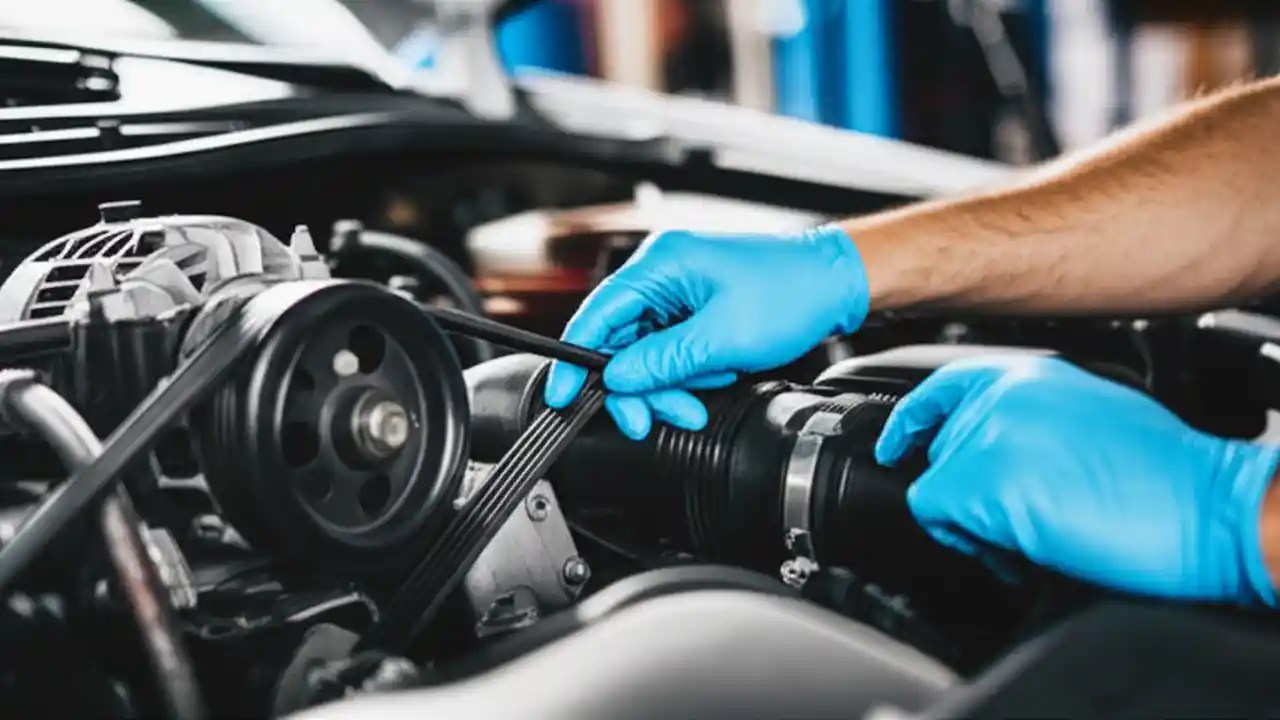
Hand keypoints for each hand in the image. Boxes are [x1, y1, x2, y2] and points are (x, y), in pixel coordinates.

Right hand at [543, 226, 868, 438]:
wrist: (837, 284)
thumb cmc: (790, 292)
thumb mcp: (722, 338)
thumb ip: (662, 361)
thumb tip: (618, 379)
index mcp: (660, 265)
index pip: (597, 314)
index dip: (577, 358)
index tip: (565, 394)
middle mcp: (663, 274)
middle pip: (620, 341)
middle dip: (639, 385)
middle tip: (652, 418)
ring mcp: (678, 291)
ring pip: (646, 353)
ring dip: (669, 384)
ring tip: (700, 397)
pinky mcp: (695, 309)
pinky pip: (672, 350)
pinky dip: (687, 373)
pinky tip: (714, 376)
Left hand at [875, 356, 1279, 605]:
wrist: (1204, 506)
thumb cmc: (1164, 477)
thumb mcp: (1090, 419)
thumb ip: (1031, 421)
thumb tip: (1001, 451)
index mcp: (1031, 377)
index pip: (945, 384)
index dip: (912, 419)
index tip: (896, 445)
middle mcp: (1002, 397)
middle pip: (940, 450)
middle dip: (967, 494)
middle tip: (1020, 520)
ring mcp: (988, 434)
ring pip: (937, 487)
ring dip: (974, 523)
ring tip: (1034, 533)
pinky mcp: (981, 480)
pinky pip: (937, 516)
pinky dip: (969, 543)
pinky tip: (1019, 548)